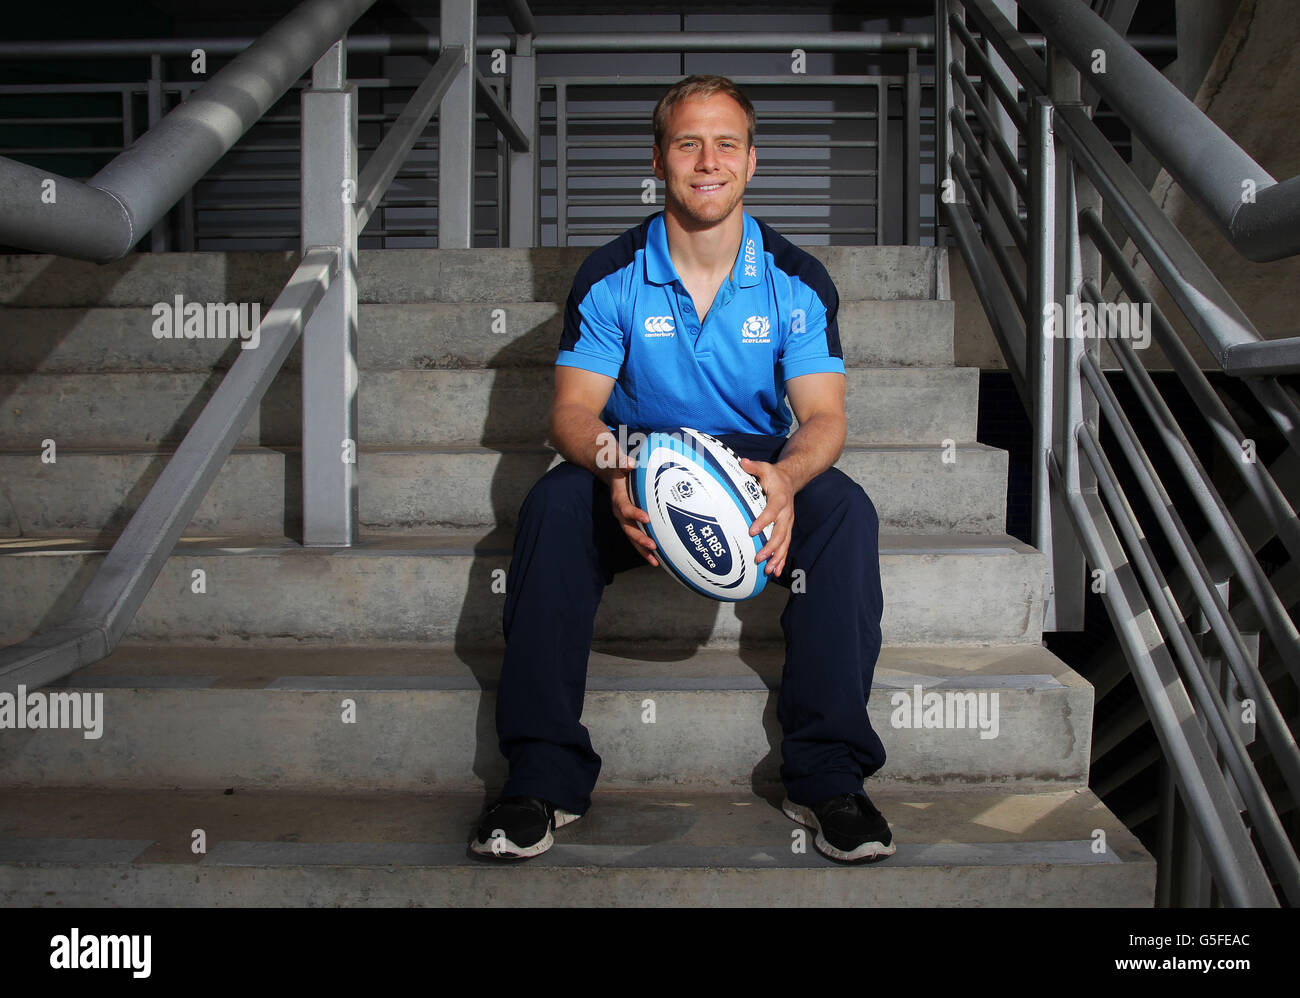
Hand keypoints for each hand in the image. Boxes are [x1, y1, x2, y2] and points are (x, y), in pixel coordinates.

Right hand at [609, 455, 658, 566]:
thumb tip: (630, 462)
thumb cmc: (616, 464)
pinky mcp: (631, 522)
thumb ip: (622, 461)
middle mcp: (620, 511)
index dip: (634, 514)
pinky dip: (646, 548)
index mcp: (618, 497)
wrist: (609, 470)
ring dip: (642, 550)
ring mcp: (625, 518)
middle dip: (639, 539)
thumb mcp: (617, 459)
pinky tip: (657, 558)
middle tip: (652, 546)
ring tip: (655, 561)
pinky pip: (637, 537)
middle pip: (628, 528)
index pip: (625, 508)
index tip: (646, 518)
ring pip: (632, 537)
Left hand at [739, 457, 794, 576]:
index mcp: (779, 499)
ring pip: (784, 543)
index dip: (763, 521)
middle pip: (780, 533)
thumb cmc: (773, 476)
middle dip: (770, 547)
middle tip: (759, 557)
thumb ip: (753, 467)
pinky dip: (781, 559)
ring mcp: (788, 523)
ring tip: (768, 569)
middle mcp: (786, 513)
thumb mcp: (764, 468)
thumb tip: (742, 462)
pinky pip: (785, 546)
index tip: (752, 531)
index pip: (771, 511)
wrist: (791, 479)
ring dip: (777, 557)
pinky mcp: (787, 528)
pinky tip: (775, 571)